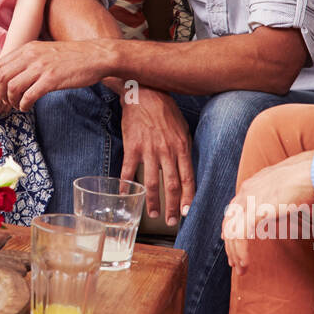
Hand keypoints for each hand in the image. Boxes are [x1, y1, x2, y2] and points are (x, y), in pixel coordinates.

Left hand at [0, 40, 109, 110]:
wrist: (96, 56)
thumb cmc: (74, 56)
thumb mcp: (47, 50)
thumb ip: (32, 57)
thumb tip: (19, 72)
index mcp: (29, 48)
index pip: (2, 64)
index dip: (1, 80)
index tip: (7, 89)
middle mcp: (31, 56)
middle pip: (2, 77)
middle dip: (2, 92)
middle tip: (9, 101)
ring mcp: (40, 68)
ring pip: (12, 87)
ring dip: (12, 100)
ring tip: (18, 105)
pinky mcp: (50, 80)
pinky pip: (28, 96)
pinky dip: (23, 105)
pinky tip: (27, 107)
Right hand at [121, 87, 193, 224]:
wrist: (144, 93)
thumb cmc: (165, 110)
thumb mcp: (183, 128)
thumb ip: (185, 148)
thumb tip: (186, 168)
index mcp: (181, 147)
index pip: (188, 178)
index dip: (188, 198)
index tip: (187, 212)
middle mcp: (167, 151)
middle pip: (171, 185)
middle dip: (172, 207)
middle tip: (171, 221)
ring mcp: (149, 150)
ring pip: (152, 183)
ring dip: (152, 202)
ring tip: (151, 213)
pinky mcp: (132, 147)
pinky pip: (129, 171)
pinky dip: (127, 185)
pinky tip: (125, 195)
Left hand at [223, 149, 313, 274]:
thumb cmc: (308, 179)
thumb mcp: (288, 190)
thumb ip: (278, 200)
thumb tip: (282, 211)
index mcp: (252, 185)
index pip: (233, 209)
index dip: (231, 227)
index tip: (231, 242)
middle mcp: (246, 192)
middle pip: (229, 222)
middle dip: (230, 244)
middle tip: (234, 262)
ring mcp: (249, 201)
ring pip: (232, 232)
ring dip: (235, 253)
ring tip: (240, 269)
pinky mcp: (256, 211)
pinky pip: (241, 236)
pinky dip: (241, 252)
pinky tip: (245, 264)